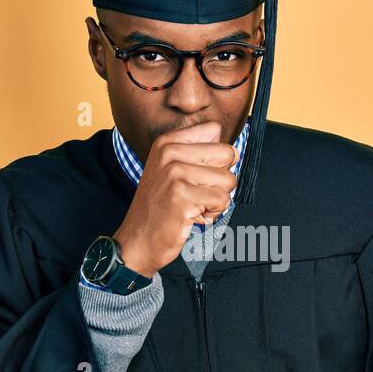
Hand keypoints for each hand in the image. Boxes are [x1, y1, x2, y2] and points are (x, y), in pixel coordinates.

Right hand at [112, 121, 236, 276]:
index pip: (214, 130)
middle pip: (228, 153)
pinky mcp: (183, 198)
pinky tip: (193, 217)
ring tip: (194, 206)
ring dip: (217, 199)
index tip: (196, 173)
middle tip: (197, 193)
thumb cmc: (162, 208)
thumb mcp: (171, 170)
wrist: (138, 241)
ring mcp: (175, 175)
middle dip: (221, 179)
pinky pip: (223, 201)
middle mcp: (169, 153)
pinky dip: (213, 213)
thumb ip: (198, 153)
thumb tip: (233, 149)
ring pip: (229, 180)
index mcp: (167, 142)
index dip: (215, 156)